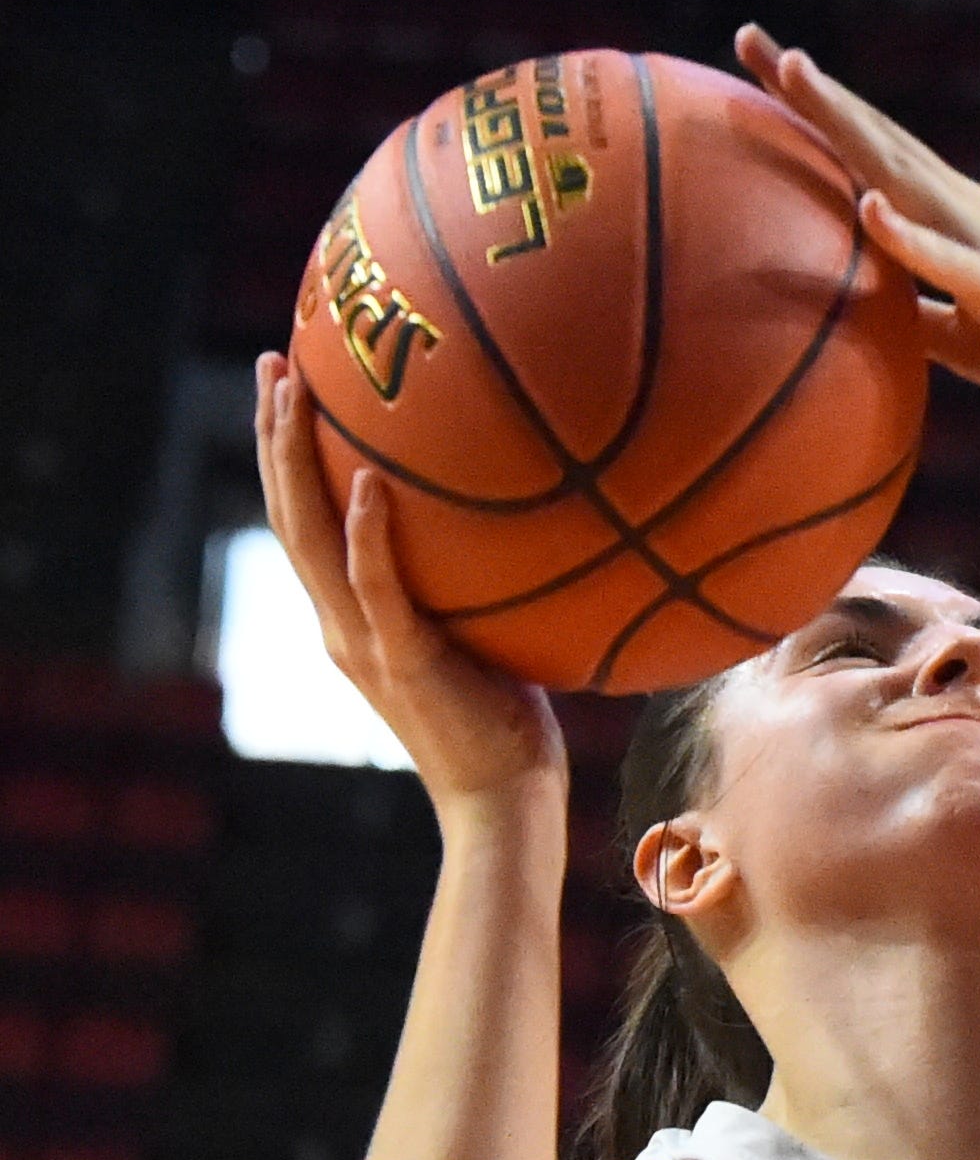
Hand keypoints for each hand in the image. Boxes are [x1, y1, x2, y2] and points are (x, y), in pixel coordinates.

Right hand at [251, 356, 561, 814]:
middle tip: (272, 361)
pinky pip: (379, 589)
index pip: (305, 519)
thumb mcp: (488, 633)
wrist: (503, 798)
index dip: (288, 453)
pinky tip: (371, 484)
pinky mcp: (403, 661)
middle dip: (274, 434)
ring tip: (292, 394)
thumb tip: (528, 512)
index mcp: (352, 616)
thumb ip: (480, 582)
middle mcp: (341, 623)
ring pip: (309, 538)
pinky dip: (369, 536)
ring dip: (295, 462)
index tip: (289, 384)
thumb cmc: (510, 720)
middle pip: (287, 512)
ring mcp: (364, 642)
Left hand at [739, 27, 979, 441]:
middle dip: (813, 92)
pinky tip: (871, 206)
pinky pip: (954, 263)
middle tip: (752, 37)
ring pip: (905, 175)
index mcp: (950, 220)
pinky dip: (910, 236)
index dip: (813, 109)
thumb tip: (851, 302)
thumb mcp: (961, 337)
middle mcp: (966, 213)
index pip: (869, 154)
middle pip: (877, 140)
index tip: (756, 61)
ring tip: (800, 78)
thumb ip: (911, 308)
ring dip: (852, 127)